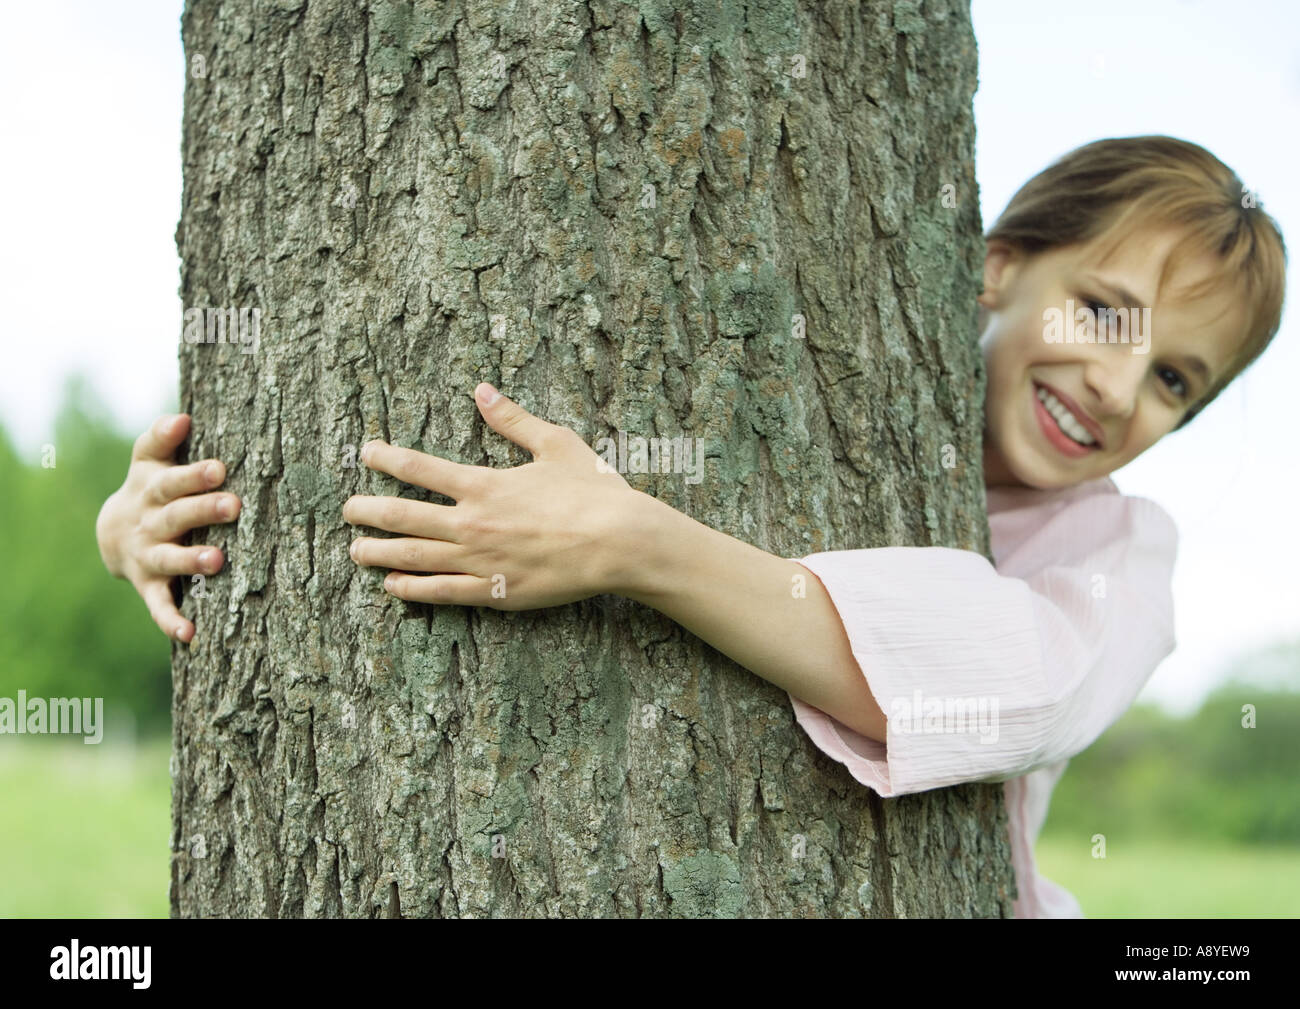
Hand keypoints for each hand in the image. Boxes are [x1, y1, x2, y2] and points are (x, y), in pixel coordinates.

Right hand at [95, 413, 241, 641]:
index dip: (193, 474)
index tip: (221, 467)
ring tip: (218, 561)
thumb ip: (161, 438)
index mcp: (152, 489)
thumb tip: (181, 418)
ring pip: (168, 559)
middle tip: (233, 504)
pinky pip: (159, 606)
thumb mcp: (149, 460)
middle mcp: (149, 523)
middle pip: (175, 515)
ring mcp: (147, 556)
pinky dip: (171, 621)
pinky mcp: (148, 586)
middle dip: (203, 510)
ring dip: (191, 560)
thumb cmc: (151, 487)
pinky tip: (190, 634)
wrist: (113, 532)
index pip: (171, 479)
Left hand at [343, 383, 639, 609]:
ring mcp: (479, 561)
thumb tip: (482, 391)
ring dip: (379, 553)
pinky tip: (392, 587)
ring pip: (413, 557)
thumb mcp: (556, 444)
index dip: (386, 459)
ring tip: (355, 551)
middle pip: (403, 516)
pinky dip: (412, 589)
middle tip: (347, 509)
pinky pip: (442, 592)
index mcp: (483, 484)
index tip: (365, 453)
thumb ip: (513, 420)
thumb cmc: (593, 492)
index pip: (419, 468)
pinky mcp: (494, 592)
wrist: (618, 543)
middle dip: (368, 511)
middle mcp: (471, 523)